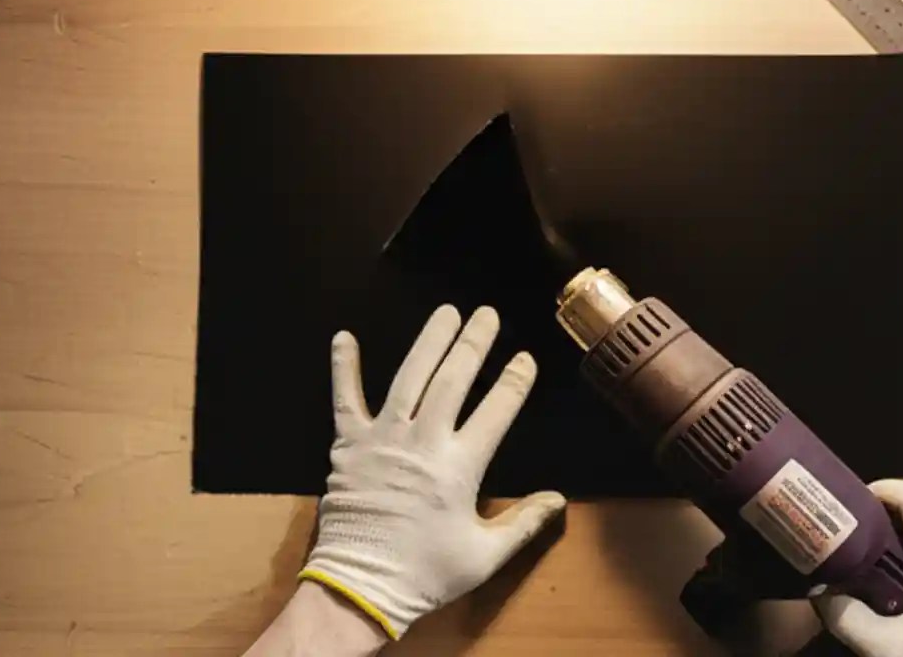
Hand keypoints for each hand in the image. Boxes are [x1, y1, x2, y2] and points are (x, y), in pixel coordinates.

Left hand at [299, 305, 567, 640]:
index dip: (513, 382)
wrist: (360, 589)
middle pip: (452, 381)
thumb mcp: (485, 555)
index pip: (496, 411)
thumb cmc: (426, 574)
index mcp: (459, 467)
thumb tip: (558, 499)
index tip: (524, 358)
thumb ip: (524, 522)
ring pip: (408, 378)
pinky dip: (344, 368)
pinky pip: (345, 399)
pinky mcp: (348, 446)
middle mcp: (422, 442)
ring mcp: (383, 440)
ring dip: (428, 342)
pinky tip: (343, 337)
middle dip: (473, 344)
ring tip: (445, 313)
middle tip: (486, 315)